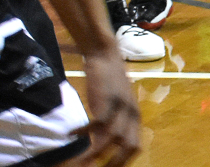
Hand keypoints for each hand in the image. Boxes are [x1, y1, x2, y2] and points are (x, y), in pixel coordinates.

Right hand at [77, 49, 140, 165]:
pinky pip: (97, 122)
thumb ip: (110, 127)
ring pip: (111, 138)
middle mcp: (133, 115)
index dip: (123, 162)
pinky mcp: (108, 99)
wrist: (107, 57)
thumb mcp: (114, 108)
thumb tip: (99, 149)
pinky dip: (83, 132)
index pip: (136, 148)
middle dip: (113, 162)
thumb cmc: (109, 85)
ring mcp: (122, 107)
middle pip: (130, 146)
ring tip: (77, 161)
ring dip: (93, 153)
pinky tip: (71, 135)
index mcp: (136, 119)